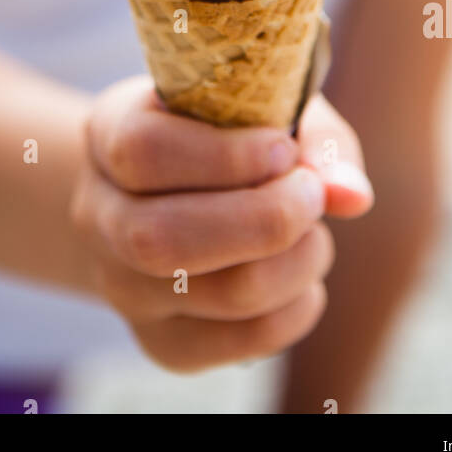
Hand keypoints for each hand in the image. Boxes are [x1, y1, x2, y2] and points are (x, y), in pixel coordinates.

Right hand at [70, 76, 372, 371]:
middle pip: (163, 239)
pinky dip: (295, 310)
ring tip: (315, 233)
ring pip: (214, 295)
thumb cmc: (224, 133)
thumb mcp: (258, 108)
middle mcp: (98, 213)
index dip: (222, 156)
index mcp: (110, 133)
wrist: (162, 193)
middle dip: (263, 221)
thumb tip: (353, 195)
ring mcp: (121, 285)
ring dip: (293, 263)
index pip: (143, 152)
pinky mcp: (159, 341)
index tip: (283, 148)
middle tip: (312, 197)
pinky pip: (238, 344)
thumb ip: (311, 140)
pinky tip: (304, 277)